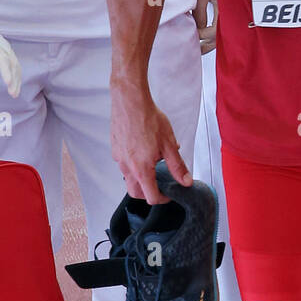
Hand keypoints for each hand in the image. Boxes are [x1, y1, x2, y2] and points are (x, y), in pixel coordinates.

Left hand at [0, 0, 20, 96]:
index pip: (2, 60)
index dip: (6, 72)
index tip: (8, 84)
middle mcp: (3, 46)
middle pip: (13, 64)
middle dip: (15, 80)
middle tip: (13, 95)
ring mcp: (7, 47)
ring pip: (16, 64)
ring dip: (17, 78)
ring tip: (15, 93)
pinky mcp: (6, 49)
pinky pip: (15, 63)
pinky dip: (17, 73)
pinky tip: (15, 83)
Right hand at [110, 83, 189, 203]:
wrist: (130, 101)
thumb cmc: (149, 119)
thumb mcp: (169, 144)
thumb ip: (177, 166)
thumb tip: (186, 181)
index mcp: (141, 169)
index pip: (151, 197)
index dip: (163, 199)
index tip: (170, 193)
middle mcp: (127, 167)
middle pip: (136, 192)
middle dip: (149, 193)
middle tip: (161, 186)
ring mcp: (119, 159)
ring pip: (128, 178)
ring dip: (140, 179)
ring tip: (153, 164)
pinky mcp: (115, 149)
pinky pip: (124, 164)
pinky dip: (133, 165)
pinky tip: (143, 151)